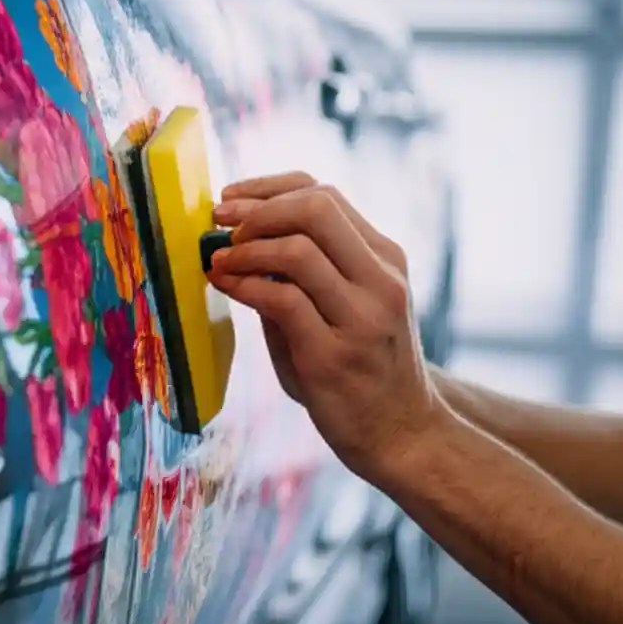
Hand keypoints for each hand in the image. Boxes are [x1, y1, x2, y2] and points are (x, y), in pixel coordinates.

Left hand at [208, 172, 440, 477]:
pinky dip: (244, 285)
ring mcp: (363, 317)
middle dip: (257, 208)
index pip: (325, 194)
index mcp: (384, 259)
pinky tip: (226, 285)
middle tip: (221, 223)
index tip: (231, 199)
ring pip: (298, 249)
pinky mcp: (334, 355)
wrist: (403, 435)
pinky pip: (282, 300)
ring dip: (245, 249)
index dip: (268, 188)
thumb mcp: (346, 309)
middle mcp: (381, 280)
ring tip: (219, 260)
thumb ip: (305, 273)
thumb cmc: (362, 369)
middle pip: (316, 207)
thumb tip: (236, 236)